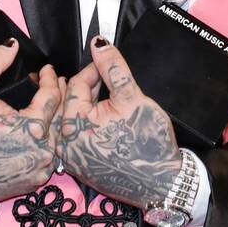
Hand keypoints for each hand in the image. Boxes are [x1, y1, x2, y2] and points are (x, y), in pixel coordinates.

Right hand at [0, 38, 65, 207]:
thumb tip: (11, 46)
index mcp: (30, 129)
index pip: (52, 97)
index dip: (50, 79)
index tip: (46, 70)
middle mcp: (41, 153)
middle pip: (61, 117)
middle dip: (59, 95)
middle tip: (56, 81)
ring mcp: (38, 170)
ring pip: (58, 137)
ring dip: (55, 117)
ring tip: (49, 101)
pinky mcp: (32, 182)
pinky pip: (48, 154)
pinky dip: (47, 138)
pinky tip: (38, 127)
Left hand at [54, 35, 182, 208]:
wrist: (162, 184)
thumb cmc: (149, 143)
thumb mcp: (133, 98)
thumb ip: (113, 68)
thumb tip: (99, 43)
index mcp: (74, 126)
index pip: (77, 85)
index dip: (94, 70)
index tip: (108, 63)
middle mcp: (65, 145)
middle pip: (71, 102)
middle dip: (87, 86)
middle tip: (105, 77)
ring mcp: (71, 158)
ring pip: (73, 119)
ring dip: (86, 104)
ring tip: (105, 96)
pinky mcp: (81, 167)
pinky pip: (77, 137)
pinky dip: (87, 123)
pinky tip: (104, 119)